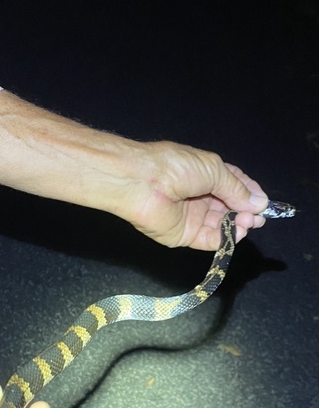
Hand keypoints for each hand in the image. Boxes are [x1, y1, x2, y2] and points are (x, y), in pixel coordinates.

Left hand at [116, 140, 269, 249]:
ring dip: (238, 224)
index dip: (250, 193)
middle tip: (258, 217)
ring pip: (221, 225)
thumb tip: (258, 202)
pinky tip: (236, 232)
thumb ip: (236, 188)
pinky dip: (224, 238)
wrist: (142, 183)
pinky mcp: (184, 235)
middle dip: (246, 211)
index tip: (265, 203)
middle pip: (229, 207)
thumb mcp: (214, 170)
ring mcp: (192, 216)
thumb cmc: (176, 168)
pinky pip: (209, 240)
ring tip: (248, 222)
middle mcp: (199, 195)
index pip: (233, 185)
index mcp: (205, 174)